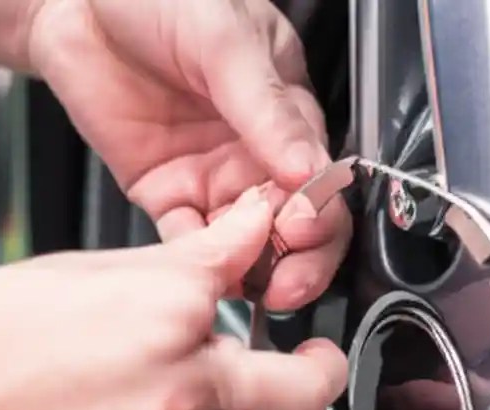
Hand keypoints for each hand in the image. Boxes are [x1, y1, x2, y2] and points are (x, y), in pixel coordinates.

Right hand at [0, 190, 345, 409]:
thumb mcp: (89, 271)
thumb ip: (194, 256)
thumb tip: (253, 225)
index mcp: (164, 321)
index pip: (273, 304)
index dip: (280, 298)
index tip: (282, 300)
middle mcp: (175, 399)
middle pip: (310, 402)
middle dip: (319, 378)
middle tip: (309, 366)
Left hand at [28, 0, 349, 309]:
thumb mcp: (225, 41)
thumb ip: (268, 110)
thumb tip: (310, 168)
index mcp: (288, 112)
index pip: (323, 178)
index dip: (320, 212)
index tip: (303, 227)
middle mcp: (256, 150)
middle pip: (297, 224)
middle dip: (299, 261)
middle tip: (288, 283)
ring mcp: (212, 175)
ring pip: (250, 242)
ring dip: (254, 271)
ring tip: (250, 287)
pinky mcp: (167, 191)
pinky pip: (189, 241)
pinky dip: (198, 264)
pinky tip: (201, 269)